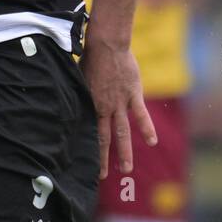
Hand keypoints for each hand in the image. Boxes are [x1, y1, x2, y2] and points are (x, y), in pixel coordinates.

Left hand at [80, 36, 157, 178]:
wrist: (106, 45)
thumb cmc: (90, 59)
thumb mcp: (78, 79)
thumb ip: (79, 94)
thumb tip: (69, 103)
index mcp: (89, 105)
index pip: (88, 131)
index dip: (87, 147)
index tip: (85, 161)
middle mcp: (104, 108)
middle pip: (103, 138)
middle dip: (102, 158)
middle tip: (101, 176)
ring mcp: (120, 103)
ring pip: (122, 132)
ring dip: (124, 152)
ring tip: (126, 169)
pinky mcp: (134, 95)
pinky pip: (141, 115)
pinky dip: (147, 129)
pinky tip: (152, 142)